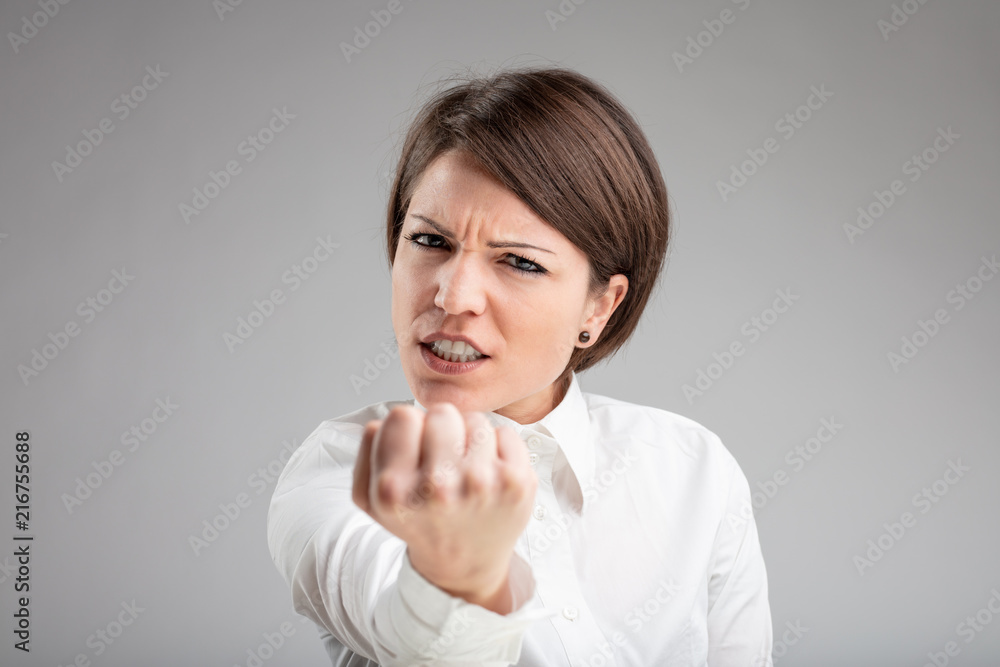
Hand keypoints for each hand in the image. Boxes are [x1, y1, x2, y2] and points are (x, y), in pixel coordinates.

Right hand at [352, 403, 536, 612]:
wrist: (464, 564)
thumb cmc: (420, 522)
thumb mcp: (372, 500)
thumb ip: (367, 452)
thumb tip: (382, 421)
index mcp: (394, 490)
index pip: (401, 415)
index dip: (409, 428)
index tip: (416, 450)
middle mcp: (437, 488)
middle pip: (441, 412)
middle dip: (442, 429)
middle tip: (443, 459)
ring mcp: (481, 484)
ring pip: (475, 420)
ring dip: (470, 439)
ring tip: (466, 469)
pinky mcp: (516, 483)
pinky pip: (506, 432)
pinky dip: (498, 448)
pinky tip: (489, 475)